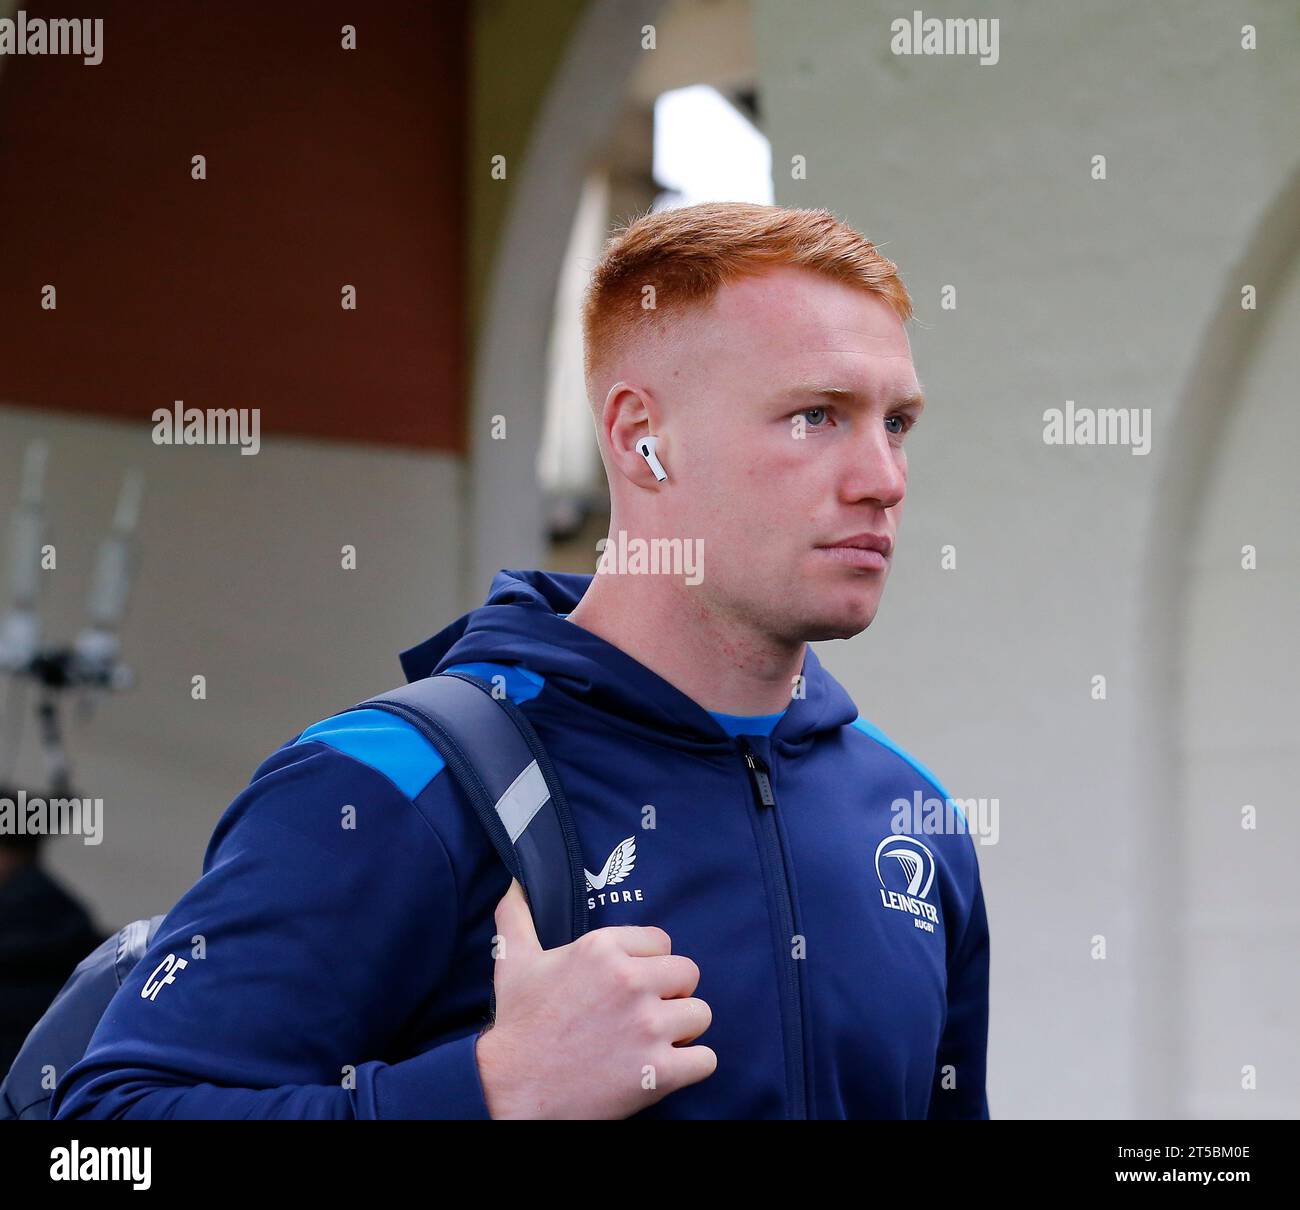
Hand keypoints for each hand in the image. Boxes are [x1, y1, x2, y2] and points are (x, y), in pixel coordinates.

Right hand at [475, 879, 715, 1118]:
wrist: (510, 1090)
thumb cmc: (517, 1025)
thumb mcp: (514, 960)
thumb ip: (517, 916)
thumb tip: (514, 883)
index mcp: (602, 948)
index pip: (662, 942)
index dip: (650, 964)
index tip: (631, 984)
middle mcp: (629, 980)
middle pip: (688, 973)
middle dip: (671, 994)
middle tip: (645, 1013)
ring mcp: (647, 1026)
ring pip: (700, 1014)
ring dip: (682, 1030)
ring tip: (654, 1041)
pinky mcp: (659, 1072)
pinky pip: (705, 1060)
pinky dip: (691, 1067)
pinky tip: (665, 1068)